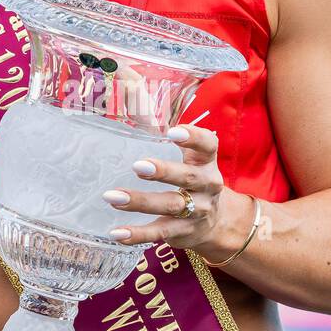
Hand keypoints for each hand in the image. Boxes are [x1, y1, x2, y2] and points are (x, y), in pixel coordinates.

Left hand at [102, 123, 254, 262]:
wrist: (218, 223)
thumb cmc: (194, 180)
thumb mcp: (190, 158)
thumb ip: (165, 134)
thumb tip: (134, 95)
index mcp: (207, 162)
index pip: (207, 146)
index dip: (193, 138)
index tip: (173, 131)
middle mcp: (206, 186)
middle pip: (187, 178)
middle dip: (163, 172)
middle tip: (137, 165)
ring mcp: (196, 212)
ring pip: (170, 207)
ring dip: (141, 201)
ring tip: (112, 196)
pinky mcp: (182, 232)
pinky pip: (159, 234)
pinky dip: (137, 234)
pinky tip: (116, 233)